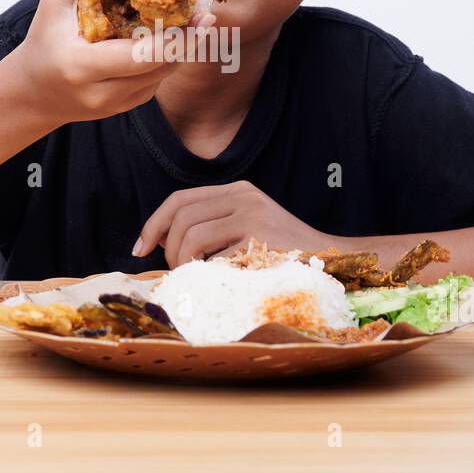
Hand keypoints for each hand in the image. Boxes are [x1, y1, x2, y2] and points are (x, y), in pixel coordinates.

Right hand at [3, 0, 216, 126]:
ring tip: (203, 7)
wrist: (36, 94)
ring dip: (186, 42)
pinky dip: (173, 52)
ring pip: (166, 72)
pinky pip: (160, 76)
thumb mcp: (52, 3)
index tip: (202, 12)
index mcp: (82, 67)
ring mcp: (120, 103)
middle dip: (190, 34)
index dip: (176, 38)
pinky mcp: (131, 103)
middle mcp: (103, 92)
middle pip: (162, 65)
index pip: (141, 57)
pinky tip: (183, 27)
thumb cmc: (45, 40)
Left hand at [131, 180, 335, 267]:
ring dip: (182, 262)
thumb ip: (213, 226)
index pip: (179, 199)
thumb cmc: (284, 255)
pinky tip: (217, 282)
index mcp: (237, 191)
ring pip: (190, 236)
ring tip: (195, 277)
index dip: (153, 224)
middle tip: (177, 271)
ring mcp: (252, 215)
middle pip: (180, 217)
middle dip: (168, 249)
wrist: (334, 260)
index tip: (139, 249)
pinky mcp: (260, 238)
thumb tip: (159, 244)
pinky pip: (213, 258)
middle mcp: (243, 196)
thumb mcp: (249, 228)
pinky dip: (206, 274)